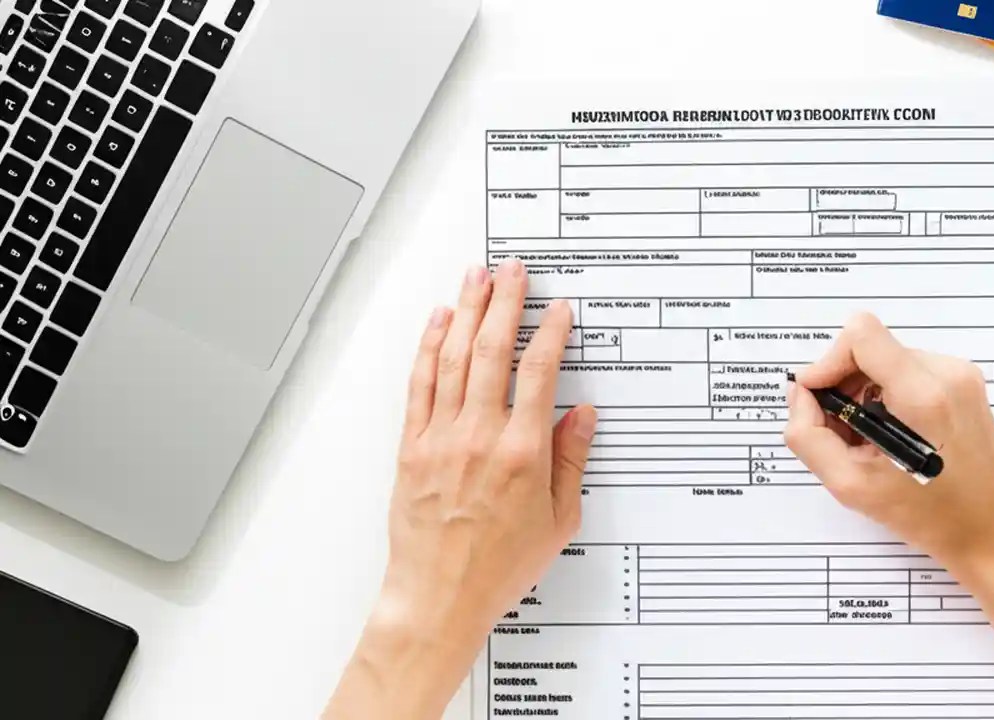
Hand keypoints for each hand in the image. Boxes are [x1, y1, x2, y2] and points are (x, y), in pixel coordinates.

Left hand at [380, 259, 596, 644]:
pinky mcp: (412, 445)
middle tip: (515, 271)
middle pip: (493, 350)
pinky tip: (438, 322)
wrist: (439, 596)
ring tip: (477, 277)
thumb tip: (581, 416)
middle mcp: (480, 436)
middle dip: (506, 302)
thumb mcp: (558, 521)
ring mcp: (441, 437)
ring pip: (454, 356)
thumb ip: (571, 461)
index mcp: (522, 453)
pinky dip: (429, 346)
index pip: (539, 372)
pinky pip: (420, 383)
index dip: (551, 333)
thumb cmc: (497, 567)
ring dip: (467, 310)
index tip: (559, 311)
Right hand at [785, 313, 993, 575]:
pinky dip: (889, 397)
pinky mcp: (966, 384)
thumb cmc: (925, 515)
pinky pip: (909, 372)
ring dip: (865, 393)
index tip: (817, 397)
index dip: (827, 362)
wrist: (989, 531)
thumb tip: (800, 394)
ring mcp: (961, 376)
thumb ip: (809, 435)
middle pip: (871, 349)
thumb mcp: (851, 485)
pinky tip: (892, 435)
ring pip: (887, 361)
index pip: (861, 335)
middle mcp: (946, 373)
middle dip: (843, 385)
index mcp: (922, 395)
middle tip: (841, 433)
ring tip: (867, 441)